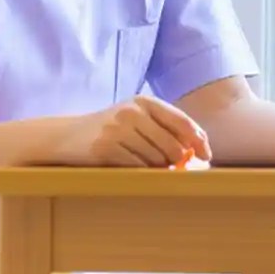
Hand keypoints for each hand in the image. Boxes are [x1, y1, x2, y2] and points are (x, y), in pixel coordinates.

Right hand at [48, 96, 210, 167]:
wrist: (68, 137)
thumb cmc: (111, 130)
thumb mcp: (137, 119)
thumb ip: (165, 129)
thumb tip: (197, 151)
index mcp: (145, 102)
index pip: (182, 121)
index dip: (198, 140)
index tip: (206, 156)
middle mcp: (132, 112)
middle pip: (173, 145)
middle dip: (176, 161)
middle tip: (168, 166)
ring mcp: (118, 129)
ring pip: (157, 159)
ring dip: (155, 168)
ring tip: (139, 161)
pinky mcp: (106, 147)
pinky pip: (137, 167)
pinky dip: (140, 172)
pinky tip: (129, 167)